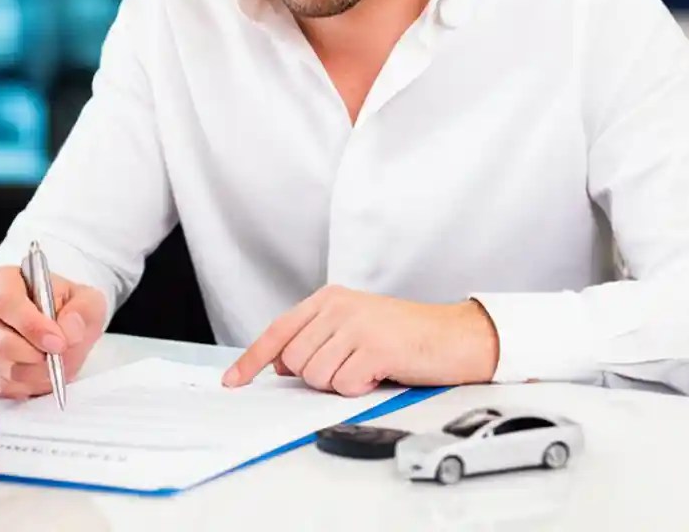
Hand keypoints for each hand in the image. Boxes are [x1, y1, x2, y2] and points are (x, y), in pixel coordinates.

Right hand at [0, 266, 106, 398]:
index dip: (32, 327)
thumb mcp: (87, 301)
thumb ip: (82, 311)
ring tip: (53, 367)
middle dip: (35, 358)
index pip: (6, 303)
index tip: (58, 343)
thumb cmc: (67, 310)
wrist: (58, 329)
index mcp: (2, 282)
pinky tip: (38, 378)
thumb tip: (69, 331)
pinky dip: (22, 388)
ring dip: (33, 375)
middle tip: (58, 360)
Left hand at [222, 286, 498, 395]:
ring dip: (340, 383)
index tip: (234, 380)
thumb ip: (315, 339)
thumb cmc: (405, 336)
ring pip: (315, 376)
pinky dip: (360, 388)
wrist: (454, 336)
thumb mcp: (353, 327)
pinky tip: (380, 371)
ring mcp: (355, 325)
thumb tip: (278, 365)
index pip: (277, 331)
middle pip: (293, 361)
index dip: (251, 359)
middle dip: (316, 375)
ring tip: (367, 367)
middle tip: (349, 366)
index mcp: (328, 300)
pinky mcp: (373, 347)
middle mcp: (337, 307)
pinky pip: (344, 385)